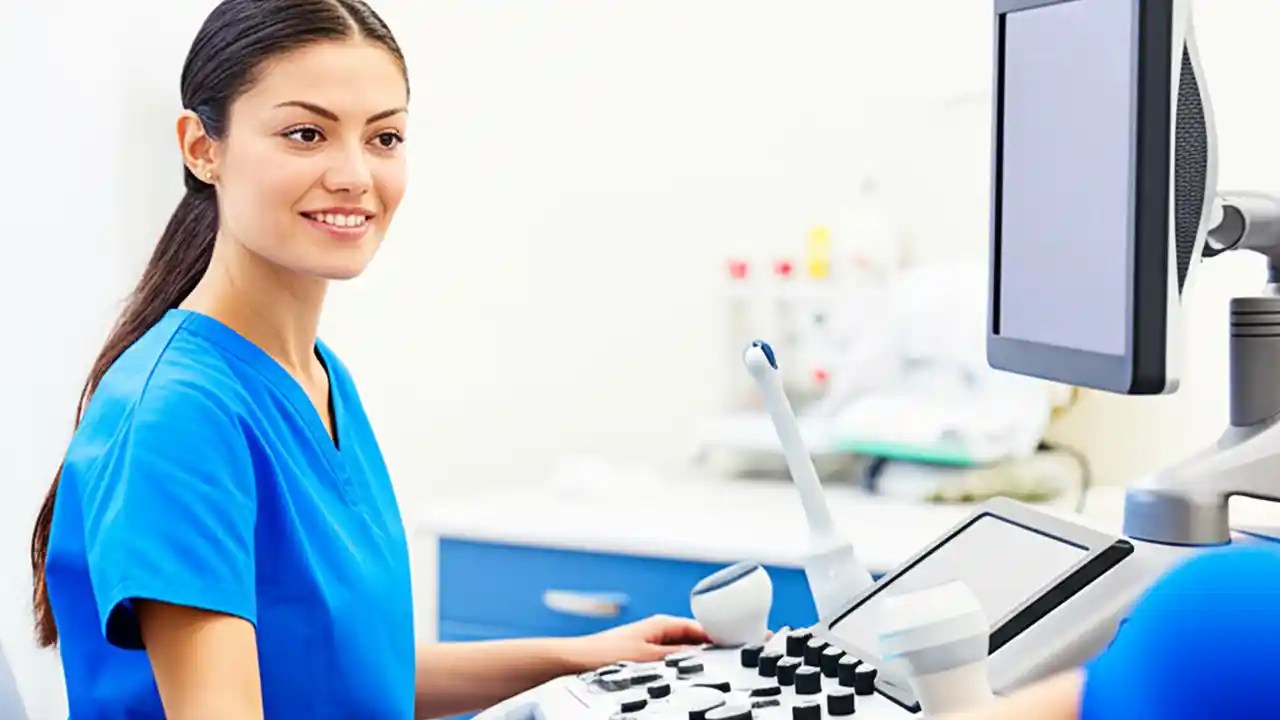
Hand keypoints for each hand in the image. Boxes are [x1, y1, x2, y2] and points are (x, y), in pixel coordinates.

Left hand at [565, 614, 712, 671]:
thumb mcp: (648, 658)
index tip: (734, 644)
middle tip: (726, 660)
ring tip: (708, 669)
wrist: (577, 660)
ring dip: (693, 657)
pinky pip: (670, 657)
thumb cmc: (604, 653)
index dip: (717, 635)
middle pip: (692, 637)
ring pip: (682, 648)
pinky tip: (683, 674)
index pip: (699, 626)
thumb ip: (676, 655)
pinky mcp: (643, 653)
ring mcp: (651, 641)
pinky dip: (680, 663)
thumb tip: (701, 655)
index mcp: (662, 624)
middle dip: (708, 648)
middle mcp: (657, 629)